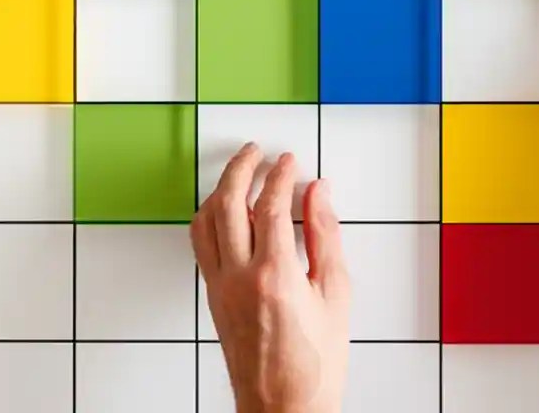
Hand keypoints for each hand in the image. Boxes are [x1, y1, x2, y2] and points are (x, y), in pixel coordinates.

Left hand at [192, 144, 350, 412]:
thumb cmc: (316, 363)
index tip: (290, 161)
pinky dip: (211, 218)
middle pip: (228, 203)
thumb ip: (326, 237)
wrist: (284, 408)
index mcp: (275, 276)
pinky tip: (226, 212)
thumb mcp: (336, 295)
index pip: (272, 206)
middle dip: (241, 169)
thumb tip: (318, 194)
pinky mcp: (212, 297)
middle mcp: (240, 277)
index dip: (280, 176)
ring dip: (220, 190)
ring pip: (206, 222)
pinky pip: (202, 244)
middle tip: (256, 152)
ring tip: (240, 174)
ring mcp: (220, 287)